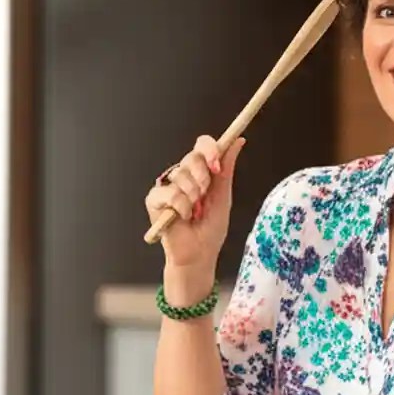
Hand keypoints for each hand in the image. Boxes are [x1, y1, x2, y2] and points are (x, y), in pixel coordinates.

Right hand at [145, 135, 245, 268]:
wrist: (199, 254)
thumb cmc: (211, 228)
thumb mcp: (223, 196)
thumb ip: (226, 169)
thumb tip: (238, 140)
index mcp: (201, 171)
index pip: (202, 145)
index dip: (210, 150)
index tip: (217, 166)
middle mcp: (183, 175)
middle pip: (191, 156)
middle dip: (203, 176)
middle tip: (205, 195)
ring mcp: (168, 186)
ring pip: (181, 174)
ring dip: (193, 196)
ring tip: (195, 212)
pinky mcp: (155, 199)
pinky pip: (169, 192)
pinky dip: (180, 206)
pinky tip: (183, 216)